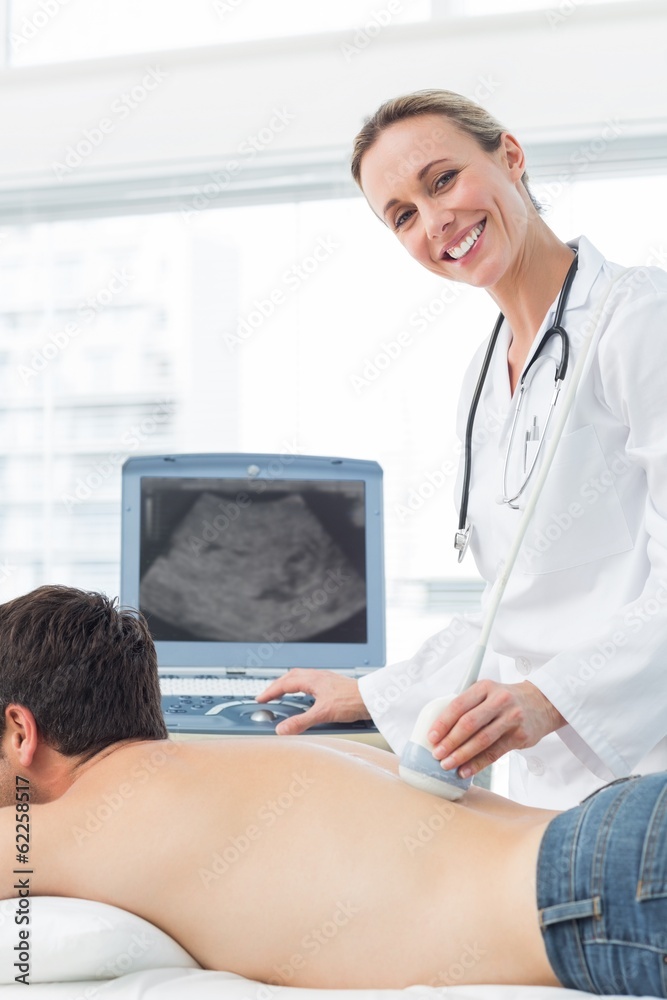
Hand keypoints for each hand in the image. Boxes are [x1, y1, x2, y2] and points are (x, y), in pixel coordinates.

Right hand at [256, 668, 369, 734]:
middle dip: (277, 686)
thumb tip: (282, 729)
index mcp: (312, 679)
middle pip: (290, 677)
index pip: (284, 683)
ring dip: (288, 685)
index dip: (270, 691)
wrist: (372, 698)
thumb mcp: (322, 714)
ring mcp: (325, 679)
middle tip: (267, 696)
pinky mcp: (332, 685)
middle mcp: (317, 676)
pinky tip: (304, 697)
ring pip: (300, 678)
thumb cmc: (352, 701)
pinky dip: (300, 688)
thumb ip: (301, 722)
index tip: (260, 699)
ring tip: (282, 694)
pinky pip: (309, 682)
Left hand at [427, 680, 565, 778]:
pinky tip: (465, 770)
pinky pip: (494, 753)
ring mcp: (510, 718)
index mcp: (484, 687)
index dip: (443, 723)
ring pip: (481, 740)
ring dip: (461, 755)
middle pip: (468, 723)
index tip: (431, 737)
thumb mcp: (488, 692)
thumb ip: (468, 706)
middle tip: (437, 754)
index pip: (458, 705)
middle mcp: (498, 701)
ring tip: (447, 764)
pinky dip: (477, 764)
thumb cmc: (506, 700)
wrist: (542, 702)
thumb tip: (440, 731)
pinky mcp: (519, 736)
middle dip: (449, 741)